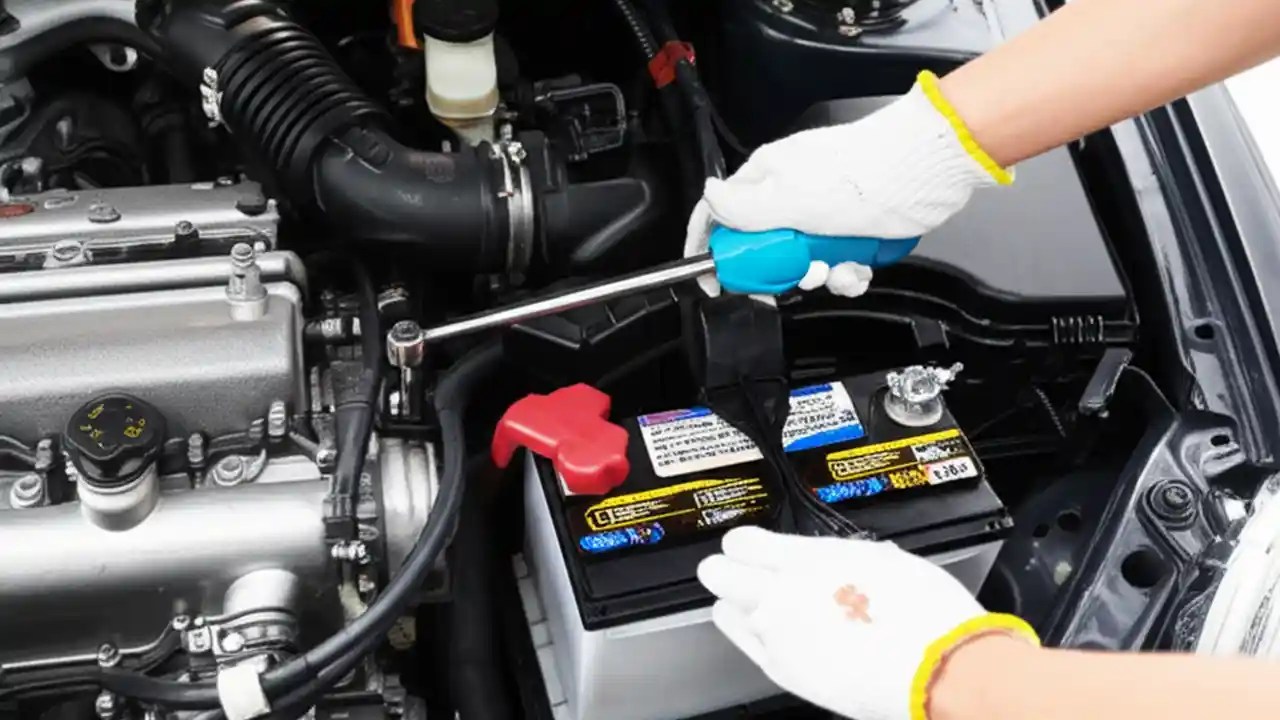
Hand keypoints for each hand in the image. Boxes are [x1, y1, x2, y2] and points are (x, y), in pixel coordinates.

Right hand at [685, 73, 1008, 296]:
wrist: (927, 170)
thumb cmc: (864, 175)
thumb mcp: (791, 198)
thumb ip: (743, 208)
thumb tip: (707, 198)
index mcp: (768, 178)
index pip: (722, 213)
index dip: (713, 247)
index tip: (715, 280)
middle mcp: (792, 194)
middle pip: (763, 248)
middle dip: (778, 271)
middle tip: (796, 274)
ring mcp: (823, 213)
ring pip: (801, 261)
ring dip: (819, 275)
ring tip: (836, 267)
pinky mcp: (853, 230)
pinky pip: (835, 264)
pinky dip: (846, 273)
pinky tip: (858, 266)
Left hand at [697, 526, 1035, 719]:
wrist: (935, 668)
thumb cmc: (924, 614)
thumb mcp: (882, 560)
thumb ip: (840, 558)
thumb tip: (834, 559)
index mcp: (807, 557)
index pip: (742, 541)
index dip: (743, 544)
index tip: (748, 547)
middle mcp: (782, 592)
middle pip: (718, 573)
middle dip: (725, 571)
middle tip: (737, 574)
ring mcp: (777, 634)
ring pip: (726, 611)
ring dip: (738, 606)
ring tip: (760, 609)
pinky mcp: (783, 671)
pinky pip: (750, 647)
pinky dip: (756, 639)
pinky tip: (778, 639)